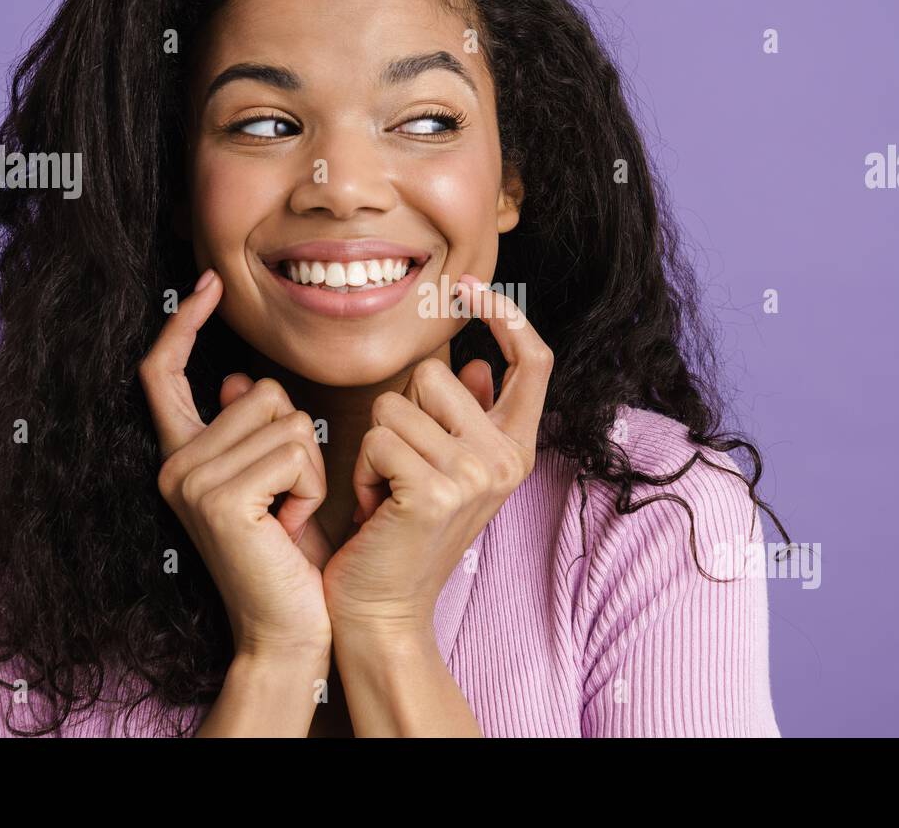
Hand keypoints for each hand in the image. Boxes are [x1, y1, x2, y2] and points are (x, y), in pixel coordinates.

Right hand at [139, 269, 332, 660]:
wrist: (290, 629)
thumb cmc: (290, 556)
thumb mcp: (272, 483)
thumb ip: (246, 433)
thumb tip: (230, 380)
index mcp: (181, 457)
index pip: (163, 372)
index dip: (183, 323)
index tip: (208, 284)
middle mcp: (174, 464)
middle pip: (258, 389)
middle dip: (297, 439)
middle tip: (286, 499)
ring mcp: (190, 480)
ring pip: (285, 417)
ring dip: (309, 467)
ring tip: (289, 515)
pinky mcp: (220, 497)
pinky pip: (296, 450)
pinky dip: (311, 487)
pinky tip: (291, 526)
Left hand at [321, 274, 553, 638]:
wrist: (383, 609)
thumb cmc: (401, 533)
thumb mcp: (444, 470)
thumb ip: (465, 416)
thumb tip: (474, 364)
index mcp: (516, 448)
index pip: (535, 361)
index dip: (506, 315)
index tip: (468, 288)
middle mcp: (507, 459)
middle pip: (436, 372)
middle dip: (400, 411)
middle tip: (400, 470)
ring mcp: (476, 475)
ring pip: (397, 403)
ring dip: (375, 445)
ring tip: (386, 492)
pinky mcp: (435, 490)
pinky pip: (377, 437)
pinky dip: (363, 468)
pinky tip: (375, 506)